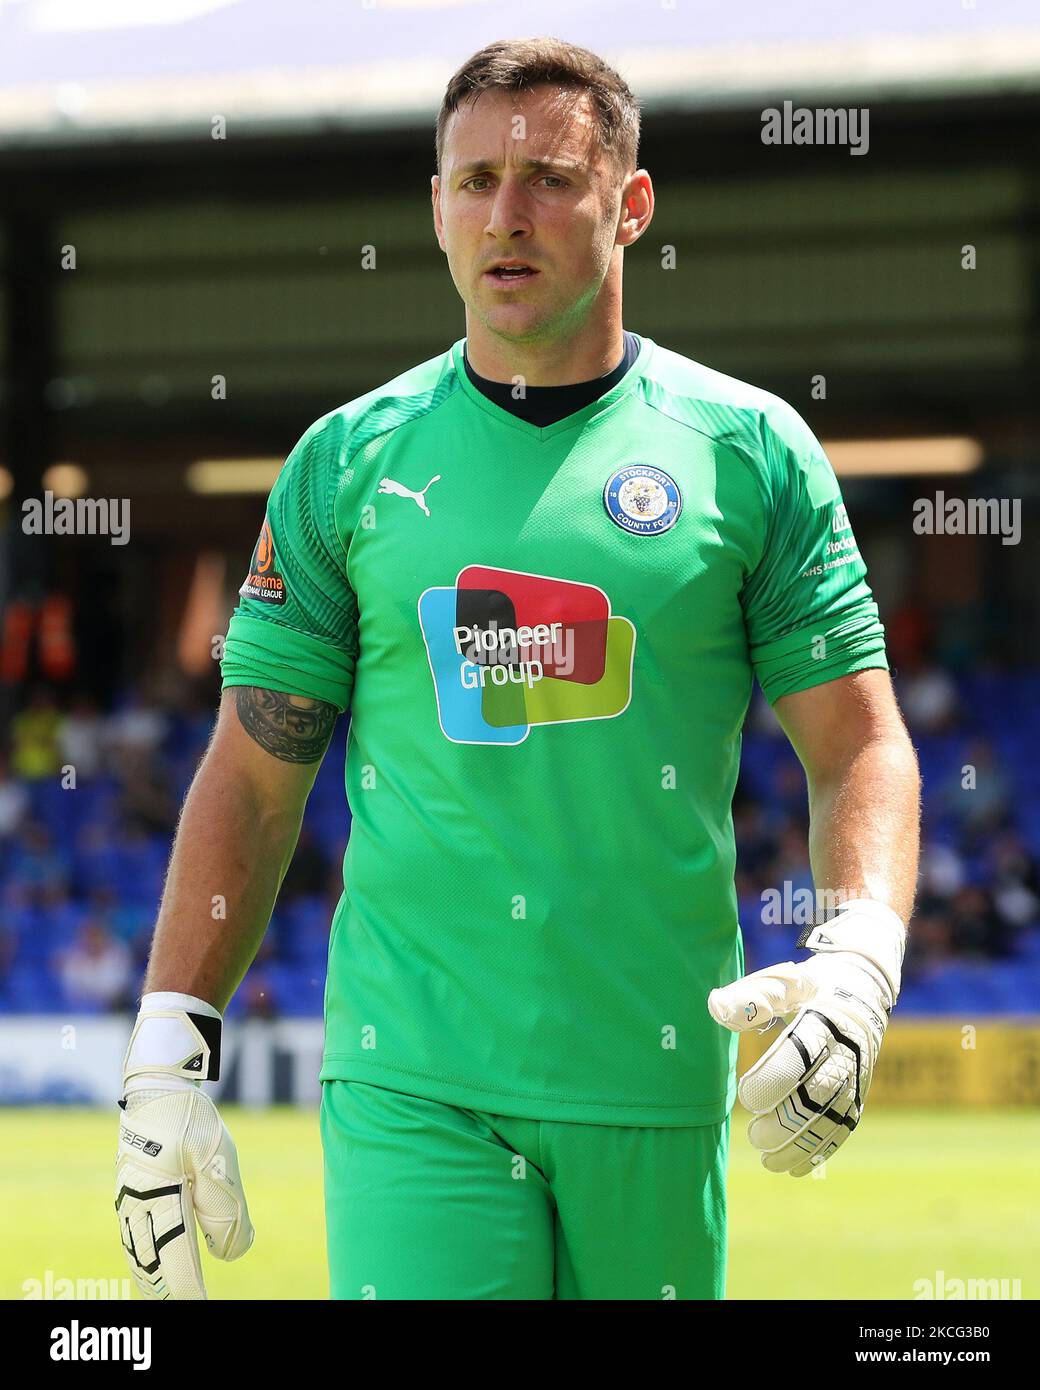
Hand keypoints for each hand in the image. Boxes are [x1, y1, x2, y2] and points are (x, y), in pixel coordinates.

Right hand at [115, 995, 252, 1298]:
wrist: (157, 1087)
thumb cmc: (190, 1120)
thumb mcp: (219, 1158)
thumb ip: (226, 1208)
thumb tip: (229, 1254)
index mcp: (159, 1201)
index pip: (175, 1261)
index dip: (189, 1290)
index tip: (202, 1306)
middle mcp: (137, 1208)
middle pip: (151, 1267)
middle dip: (169, 1291)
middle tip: (191, 1306)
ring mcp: (129, 1201)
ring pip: (138, 1256)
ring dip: (155, 1280)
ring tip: (173, 1298)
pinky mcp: (130, 1194)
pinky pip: (134, 1239)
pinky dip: (145, 1261)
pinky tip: (155, 1267)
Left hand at [707, 900, 904, 1175]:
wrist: (862, 989)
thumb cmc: (809, 986)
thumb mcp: (782, 981)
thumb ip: (750, 996)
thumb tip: (717, 1008)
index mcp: (824, 1019)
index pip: (801, 1055)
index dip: (774, 1080)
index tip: (748, 1097)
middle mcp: (846, 1050)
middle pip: (818, 1094)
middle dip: (785, 1121)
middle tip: (754, 1134)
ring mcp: (857, 1075)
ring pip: (833, 1118)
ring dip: (801, 1145)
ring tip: (767, 1160)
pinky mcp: (860, 1093)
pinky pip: (845, 1127)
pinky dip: (821, 1150)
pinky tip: (794, 1168)